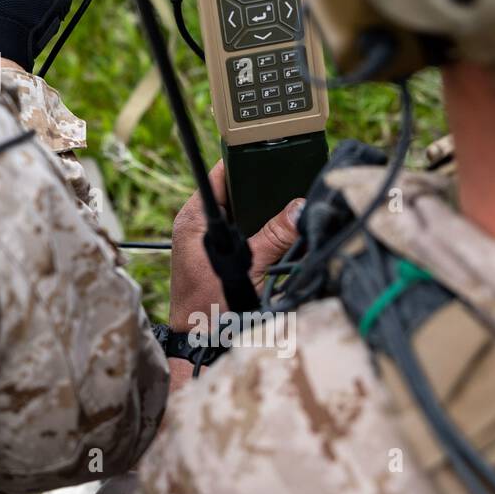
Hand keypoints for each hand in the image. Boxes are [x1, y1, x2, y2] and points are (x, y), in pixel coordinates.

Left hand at [166, 161, 302, 388]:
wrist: (200, 343)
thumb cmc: (209, 308)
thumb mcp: (247, 267)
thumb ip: (275, 236)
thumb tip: (300, 208)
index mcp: (194, 218)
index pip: (220, 174)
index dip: (244, 162)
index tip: (270, 150)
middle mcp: (198, 224)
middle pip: (236, 193)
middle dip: (263, 189)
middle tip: (293, 181)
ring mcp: (208, 240)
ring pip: (243, 213)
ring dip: (265, 212)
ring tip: (292, 205)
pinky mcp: (220, 255)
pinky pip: (246, 233)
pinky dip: (263, 231)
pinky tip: (283, 232)